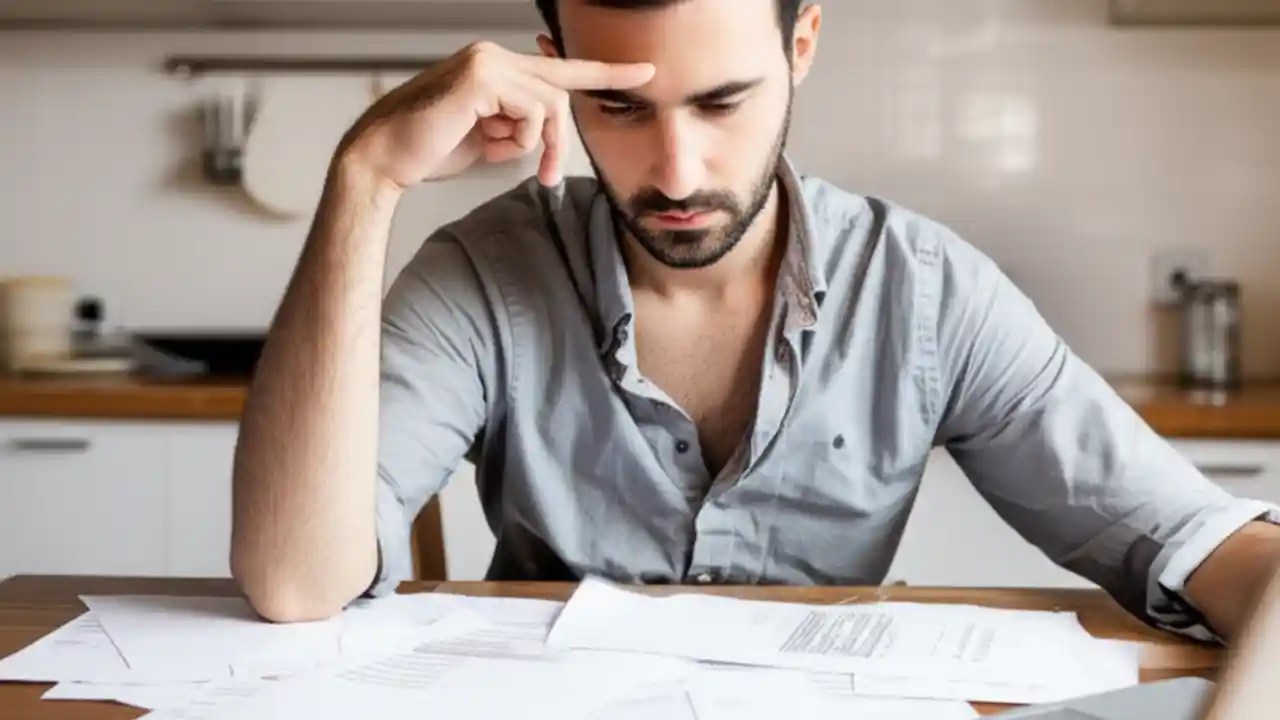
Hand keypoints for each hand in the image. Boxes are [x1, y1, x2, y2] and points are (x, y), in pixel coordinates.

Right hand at [338, 42, 654, 190]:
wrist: (386, 158)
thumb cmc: (430, 150)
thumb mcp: (488, 141)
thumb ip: (519, 129)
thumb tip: (541, 136)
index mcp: (496, 68)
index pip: (558, 69)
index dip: (604, 72)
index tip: (644, 71)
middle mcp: (493, 55)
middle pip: (560, 91)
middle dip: (560, 138)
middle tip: (548, 175)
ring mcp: (488, 61)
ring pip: (550, 104)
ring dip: (542, 144)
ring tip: (515, 162)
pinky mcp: (483, 77)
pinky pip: (532, 112)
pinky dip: (523, 139)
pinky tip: (492, 143)